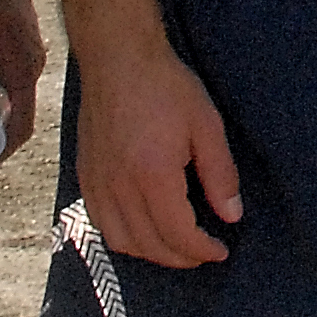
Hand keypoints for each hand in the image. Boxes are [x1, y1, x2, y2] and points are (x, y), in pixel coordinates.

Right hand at [73, 39, 240, 267]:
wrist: (117, 58)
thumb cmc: (166, 86)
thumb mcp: (207, 125)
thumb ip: (220, 174)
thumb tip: (232, 215)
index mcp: (152, 175)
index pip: (177, 235)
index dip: (201, 251)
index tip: (220, 251)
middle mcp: (119, 187)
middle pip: (148, 245)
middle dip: (180, 258)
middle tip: (203, 252)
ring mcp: (97, 183)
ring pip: (120, 241)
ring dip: (150, 253)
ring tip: (176, 246)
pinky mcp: (85, 176)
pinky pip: (100, 224)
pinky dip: (124, 237)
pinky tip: (142, 229)